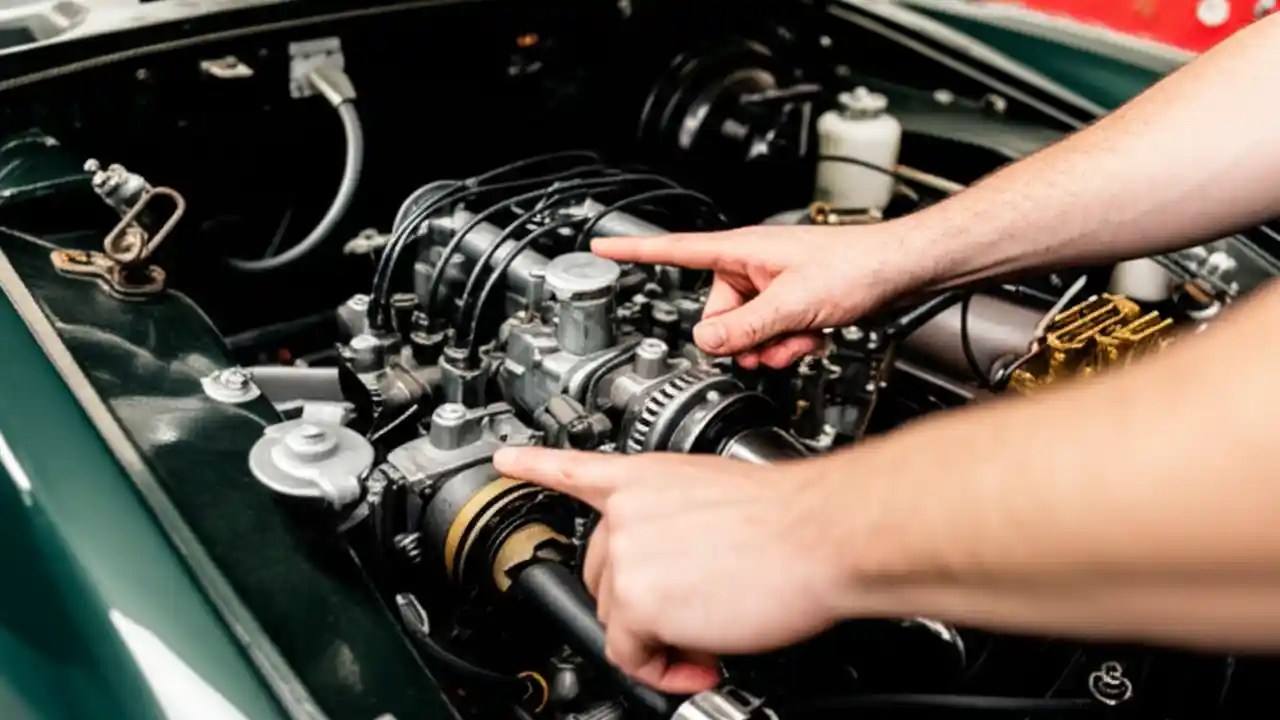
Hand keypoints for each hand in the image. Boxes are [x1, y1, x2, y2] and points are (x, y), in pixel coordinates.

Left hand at [493, 446, 849, 693]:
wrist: (819, 533)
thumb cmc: (792, 519)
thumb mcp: (717, 497)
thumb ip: (677, 525)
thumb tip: (678, 572)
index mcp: (647, 478)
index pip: (577, 470)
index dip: (536, 466)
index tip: (506, 459)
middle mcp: (627, 512)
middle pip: (604, 574)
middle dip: (642, 603)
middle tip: (697, 616)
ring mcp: (627, 555)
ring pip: (619, 619)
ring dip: (659, 638)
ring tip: (714, 634)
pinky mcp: (637, 600)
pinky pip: (632, 654)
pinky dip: (664, 667)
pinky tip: (698, 660)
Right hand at [592, 223, 927, 368]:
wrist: (900, 272)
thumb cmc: (857, 267)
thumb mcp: (793, 304)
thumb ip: (745, 328)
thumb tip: (706, 343)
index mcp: (741, 250)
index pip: (675, 250)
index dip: (636, 251)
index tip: (602, 248)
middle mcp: (752, 265)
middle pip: (717, 314)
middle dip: (743, 338)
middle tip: (772, 342)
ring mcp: (771, 284)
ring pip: (745, 330)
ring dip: (769, 345)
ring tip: (800, 340)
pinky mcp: (791, 301)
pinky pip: (770, 333)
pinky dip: (788, 343)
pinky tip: (812, 339)